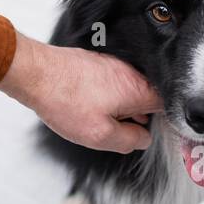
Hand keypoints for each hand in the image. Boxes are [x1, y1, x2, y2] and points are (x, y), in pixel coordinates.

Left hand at [0, 31, 162, 152]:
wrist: (36, 74)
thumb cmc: (64, 101)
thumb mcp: (100, 135)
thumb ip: (129, 140)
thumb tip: (143, 139)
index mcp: (137, 89)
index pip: (167, 106)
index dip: (164, 122)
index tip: (152, 133)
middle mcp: (130, 73)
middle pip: (149, 98)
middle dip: (139, 116)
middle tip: (120, 131)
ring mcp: (114, 65)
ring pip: (129, 91)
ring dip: (121, 107)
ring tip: (100, 119)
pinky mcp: (99, 63)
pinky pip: (113, 83)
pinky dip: (107, 97)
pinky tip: (90, 106)